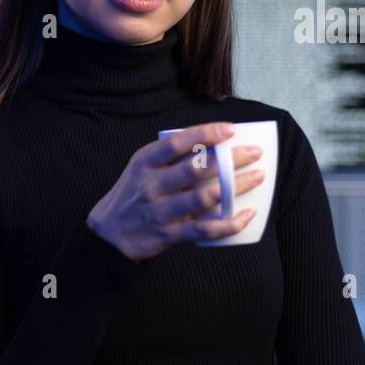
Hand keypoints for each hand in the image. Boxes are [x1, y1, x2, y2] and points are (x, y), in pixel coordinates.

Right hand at [86, 121, 266, 261]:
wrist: (107, 235)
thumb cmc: (132, 196)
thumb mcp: (140, 168)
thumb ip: (168, 157)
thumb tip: (212, 143)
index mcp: (144, 162)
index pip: (177, 143)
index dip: (206, 133)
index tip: (231, 129)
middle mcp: (151, 185)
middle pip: (197, 168)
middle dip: (231, 158)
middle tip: (255, 153)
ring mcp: (160, 211)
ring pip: (205, 197)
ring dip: (236, 186)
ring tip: (257, 177)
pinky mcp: (168, 235)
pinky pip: (205, 230)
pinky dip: (230, 223)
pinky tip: (246, 215)